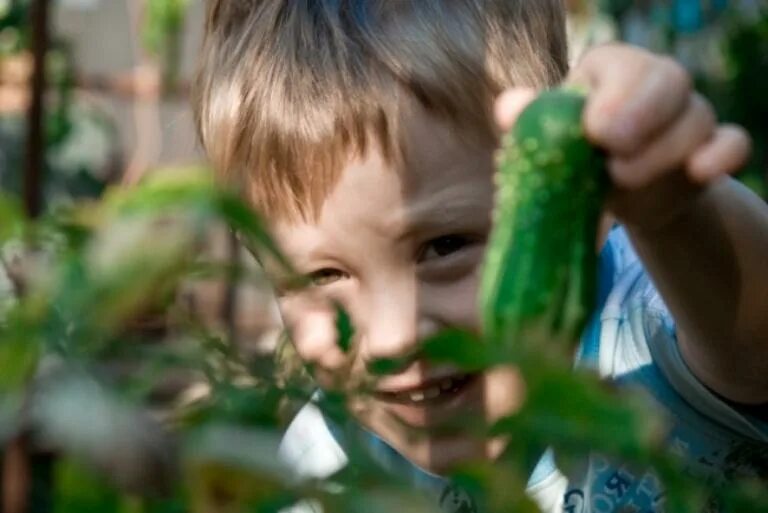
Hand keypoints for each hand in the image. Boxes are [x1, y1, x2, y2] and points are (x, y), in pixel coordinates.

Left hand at [495, 44, 751, 231]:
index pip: (620, 64)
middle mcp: (654, 86)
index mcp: (610, 75)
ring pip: (697, 117)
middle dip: (643, 114)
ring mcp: (689, 116)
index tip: (595, 131)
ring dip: (663, 152)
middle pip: (668, 79)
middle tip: (613, 152)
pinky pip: (734, 143)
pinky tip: (699, 173)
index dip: (613, 94)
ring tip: (622, 180)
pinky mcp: (712, 149)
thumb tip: (509, 108)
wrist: (622, 201)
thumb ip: (530, 125)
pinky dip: (721, 155)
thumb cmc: (578, 164)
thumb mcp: (552, 146)